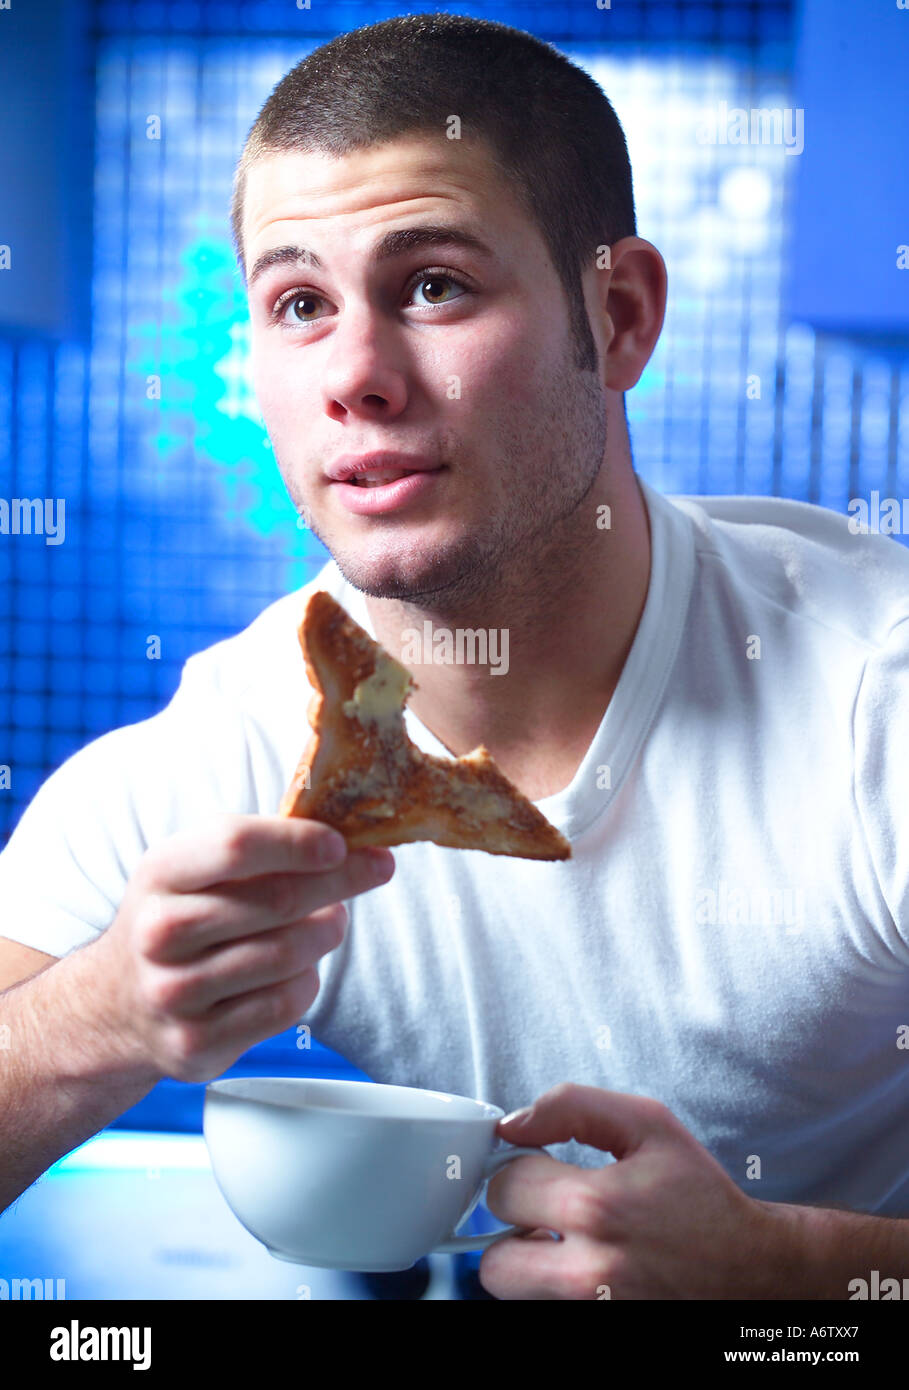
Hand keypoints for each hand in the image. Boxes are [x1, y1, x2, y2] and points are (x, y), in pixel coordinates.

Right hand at [84, 814, 393, 1083]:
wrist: (116, 1003)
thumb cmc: (178, 918)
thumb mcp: (193, 869)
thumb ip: (256, 850)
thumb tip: (345, 837)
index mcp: (160, 874)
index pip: (236, 845)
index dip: (298, 841)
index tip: (342, 842)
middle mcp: (159, 933)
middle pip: (278, 900)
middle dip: (341, 880)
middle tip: (376, 868)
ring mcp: (175, 993)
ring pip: (289, 955)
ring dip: (326, 932)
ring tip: (329, 921)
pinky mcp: (196, 1043)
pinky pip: (285, 1005)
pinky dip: (307, 981)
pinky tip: (299, 968)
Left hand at [480, 1083, 788, 1298]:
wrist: (751, 1267)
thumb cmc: (697, 1191)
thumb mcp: (648, 1124)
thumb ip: (572, 1107)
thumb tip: (510, 1125)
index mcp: (597, 1208)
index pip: (504, 1186)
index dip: (523, 1170)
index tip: (547, 1170)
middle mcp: (589, 1274)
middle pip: (493, 1261)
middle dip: (518, 1231)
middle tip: (552, 1215)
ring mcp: (593, 1314)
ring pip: (516, 1295)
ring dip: (531, 1266)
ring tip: (569, 1245)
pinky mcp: (599, 1334)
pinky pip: (544, 1311)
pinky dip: (554, 1289)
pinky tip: (587, 1269)